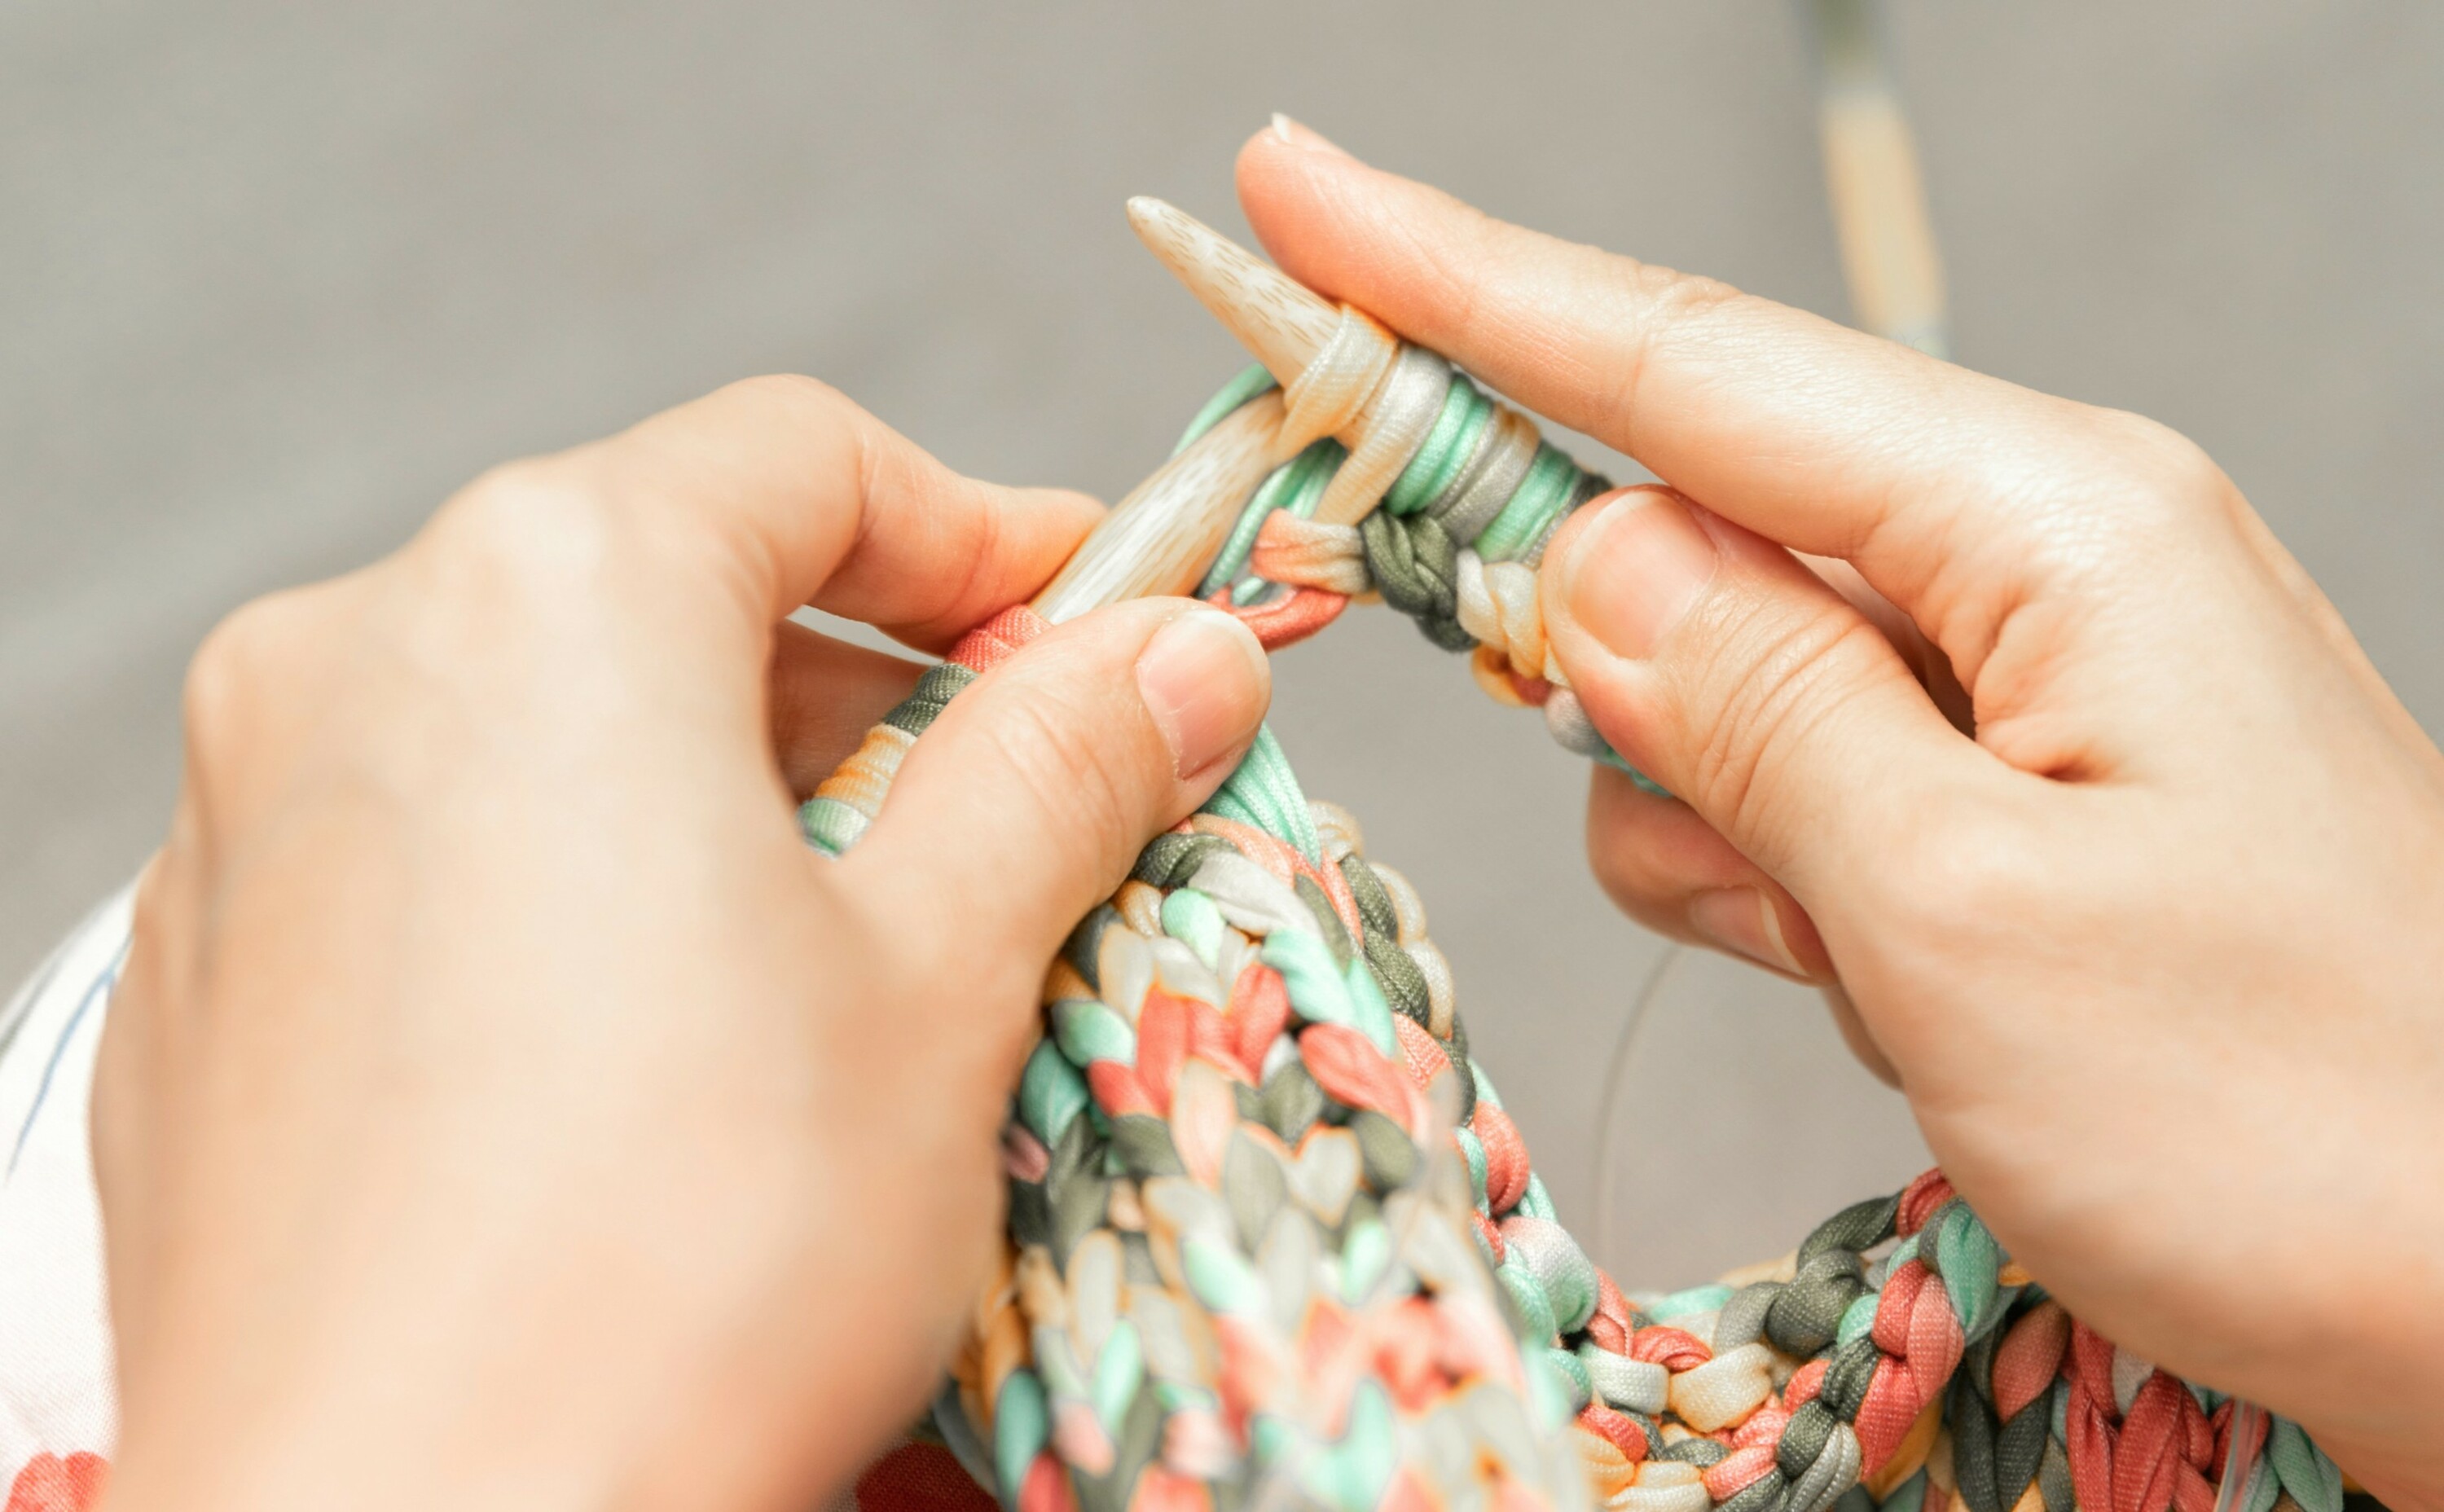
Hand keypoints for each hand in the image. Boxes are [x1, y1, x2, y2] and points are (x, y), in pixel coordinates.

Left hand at [92, 377, 1270, 1511]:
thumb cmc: (677, 1265)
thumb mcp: (940, 981)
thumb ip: (1059, 769)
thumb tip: (1174, 659)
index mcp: (542, 596)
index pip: (803, 460)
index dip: (986, 532)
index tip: (1098, 623)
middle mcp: (350, 664)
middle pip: (666, 585)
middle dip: (863, 687)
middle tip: (1011, 812)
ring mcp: (247, 827)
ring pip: (541, 727)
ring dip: (723, 796)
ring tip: (852, 961)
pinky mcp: (207, 986)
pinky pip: (428, 861)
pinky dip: (573, 892)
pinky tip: (669, 1055)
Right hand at [1238, 123, 2443, 1508]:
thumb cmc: (2304, 1120)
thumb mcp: (1963, 917)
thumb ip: (1751, 710)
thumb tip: (1583, 559)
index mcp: (2048, 525)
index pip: (1686, 364)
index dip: (1458, 280)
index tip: (1293, 193)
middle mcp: (2044, 561)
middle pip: (1695, 519)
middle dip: (1605, 655)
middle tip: (1661, 799)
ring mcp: (2035, 681)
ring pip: (1730, 683)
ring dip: (1723, 827)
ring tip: (1862, 963)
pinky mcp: (2022, 793)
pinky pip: (1805, 788)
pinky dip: (1790, 888)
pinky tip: (1888, 985)